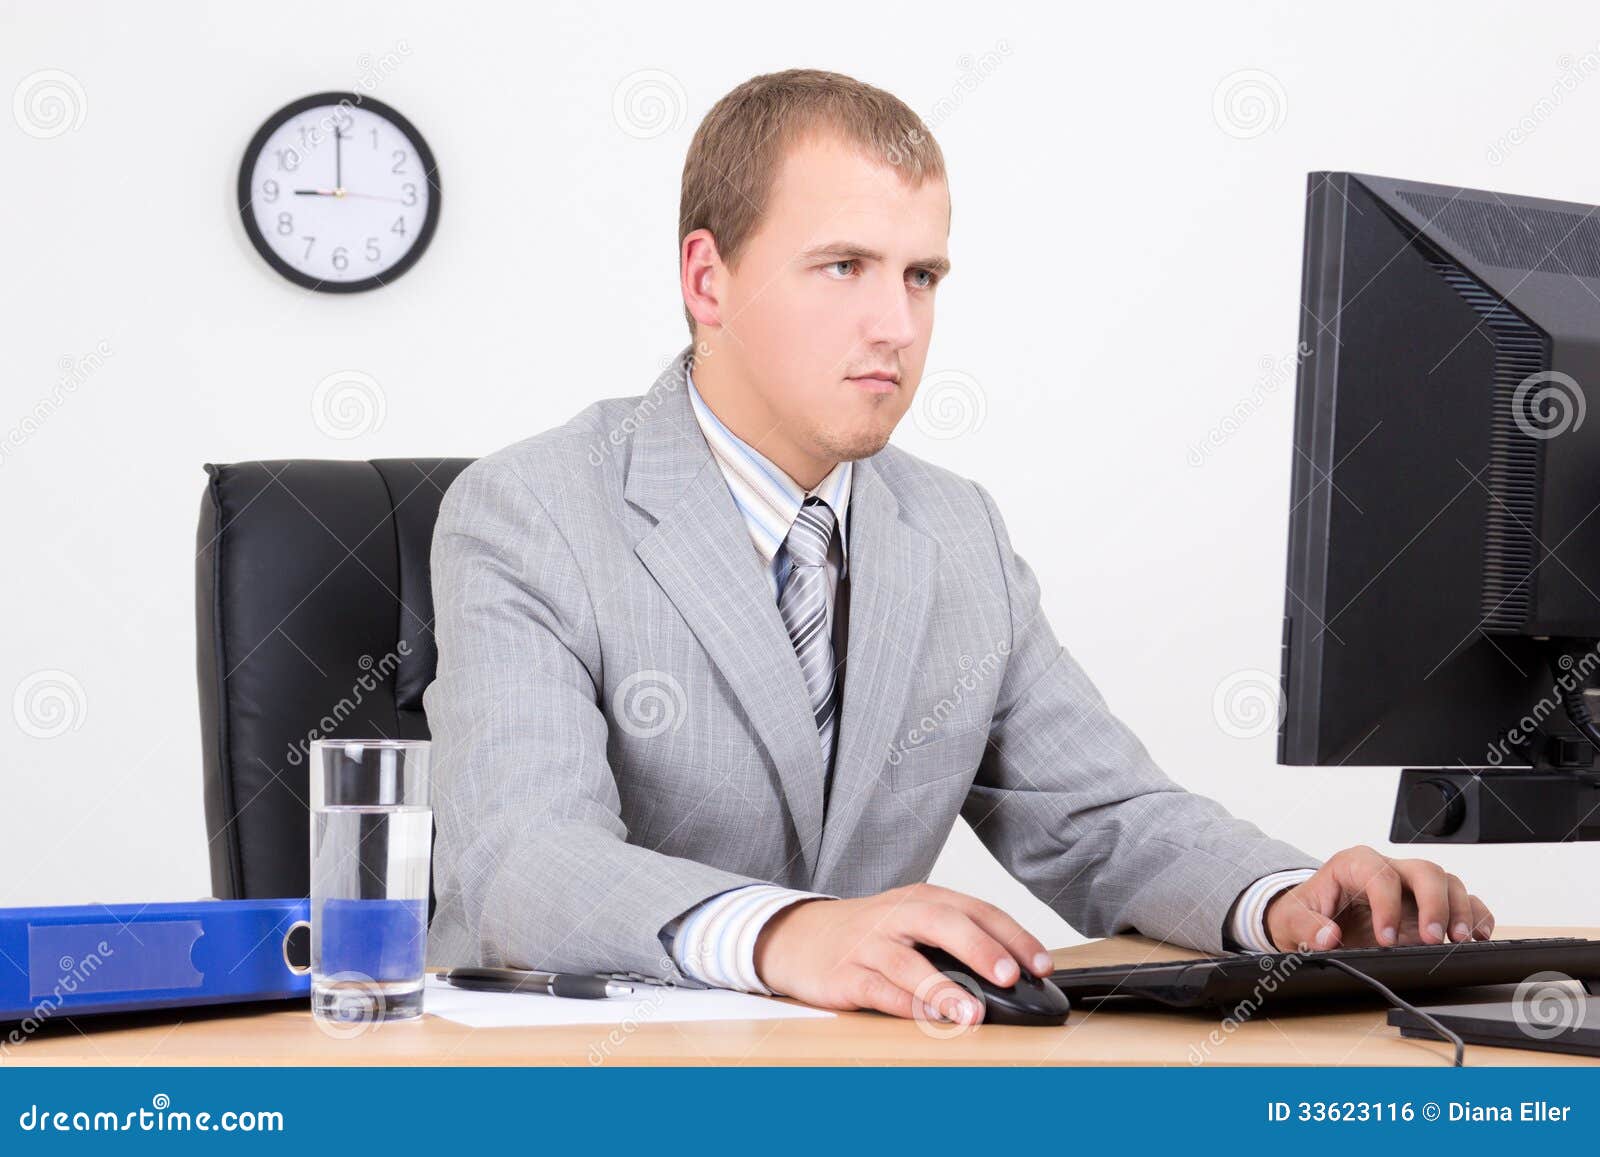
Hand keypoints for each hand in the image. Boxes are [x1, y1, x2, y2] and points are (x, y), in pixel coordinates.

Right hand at [752, 883, 1053, 1023]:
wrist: (799, 936)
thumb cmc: (871, 934)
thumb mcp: (914, 924)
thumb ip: (957, 943)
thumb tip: (1016, 977)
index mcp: (923, 899)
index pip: (976, 910)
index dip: (1013, 936)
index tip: (1042, 965)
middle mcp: (898, 915)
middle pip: (943, 922)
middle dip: (980, 948)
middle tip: (1010, 975)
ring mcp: (870, 944)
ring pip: (909, 963)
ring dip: (943, 988)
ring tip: (970, 1013)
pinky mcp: (845, 974)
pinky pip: (878, 990)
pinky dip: (905, 1006)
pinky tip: (927, 1021)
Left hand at [1263, 845, 1494, 951]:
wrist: (1314, 920)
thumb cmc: (1307, 913)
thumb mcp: (1291, 919)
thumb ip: (1306, 926)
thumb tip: (1326, 935)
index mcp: (1354, 865)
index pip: (1379, 875)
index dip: (1387, 905)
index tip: (1386, 938)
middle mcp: (1389, 870)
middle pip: (1423, 871)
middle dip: (1433, 904)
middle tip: (1431, 938)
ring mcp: (1413, 888)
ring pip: (1448, 882)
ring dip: (1460, 910)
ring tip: (1458, 940)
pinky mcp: (1429, 906)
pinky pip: (1463, 900)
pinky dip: (1476, 915)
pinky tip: (1478, 936)